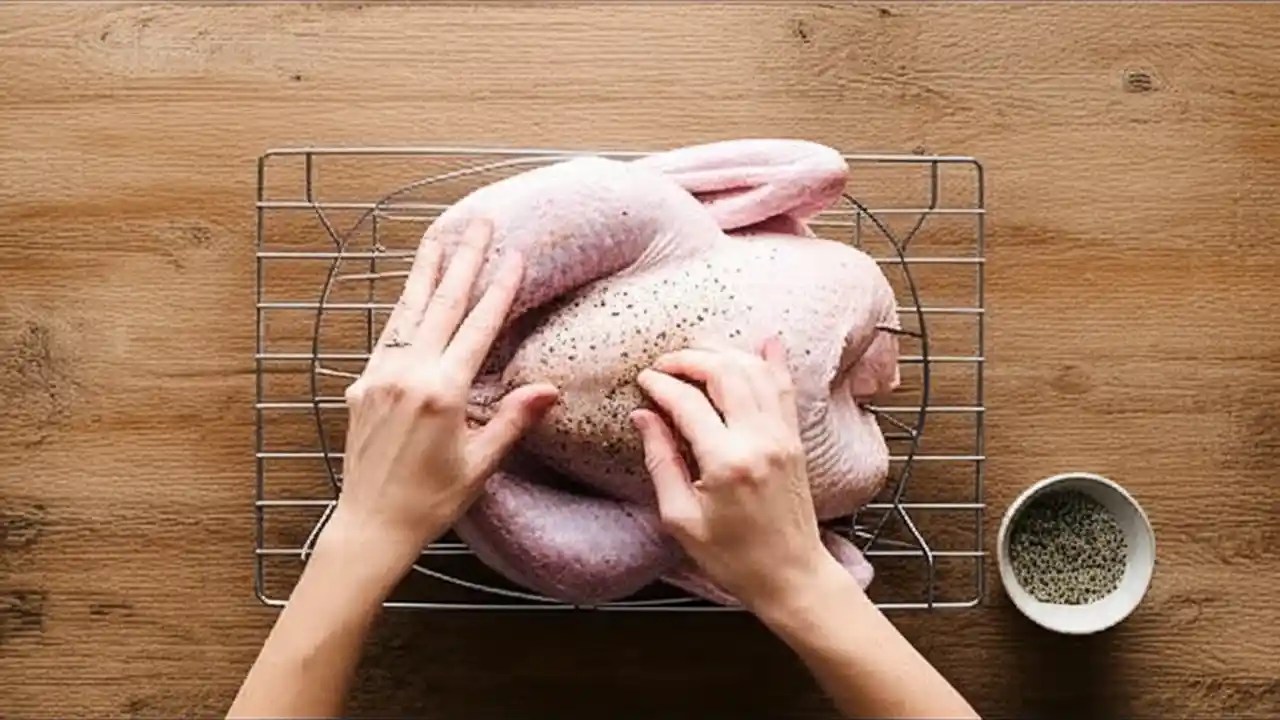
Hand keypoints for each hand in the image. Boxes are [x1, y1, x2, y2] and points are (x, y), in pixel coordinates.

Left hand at [326, 219, 557, 569]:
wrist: (371, 526)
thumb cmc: (430, 501)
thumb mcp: (480, 463)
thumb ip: (512, 420)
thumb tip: (549, 389)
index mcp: (442, 392)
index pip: (478, 328)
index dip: (499, 289)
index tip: (514, 256)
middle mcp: (408, 375)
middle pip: (442, 305)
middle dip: (464, 260)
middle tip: (480, 224)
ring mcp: (380, 377)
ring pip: (408, 311)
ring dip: (426, 271)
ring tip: (439, 236)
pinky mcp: (363, 386)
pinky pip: (388, 336)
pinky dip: (403, 308)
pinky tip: (411, 291)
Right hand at [631, 338, 838, 612]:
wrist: (792, 576)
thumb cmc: (732, 557)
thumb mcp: (681, 518)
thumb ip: (661, 461)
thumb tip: (644, 415)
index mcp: (726, 462)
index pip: (687, 403)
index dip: (660, 385)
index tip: (643, 380)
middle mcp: (759, 440)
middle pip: (724, 372)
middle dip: (690, 359)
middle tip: (664, 364)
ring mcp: (782, 436)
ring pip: (755, 371)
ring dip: (723, 354)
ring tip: (695, 356)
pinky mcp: (794, 439)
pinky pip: (784, 388)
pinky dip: (772, 361)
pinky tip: (764, 340)